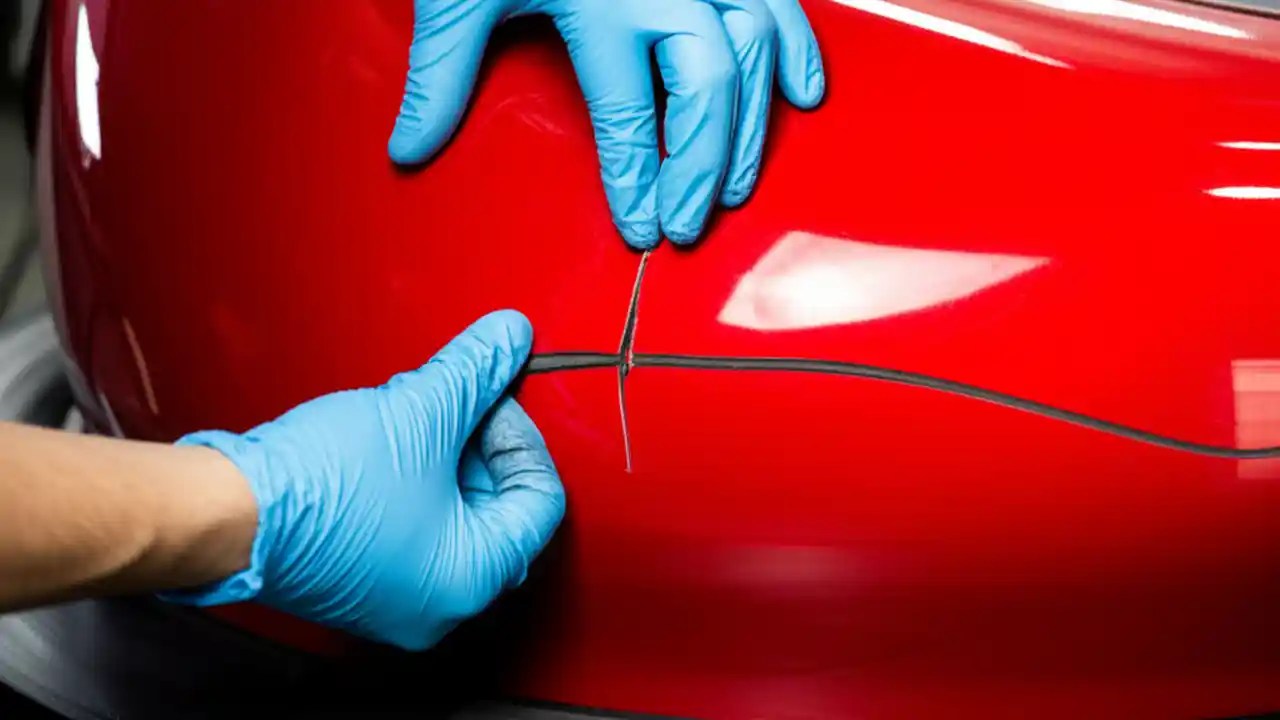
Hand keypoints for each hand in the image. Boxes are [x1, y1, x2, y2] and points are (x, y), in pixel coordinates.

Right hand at [166, 311, 564, 650]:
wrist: (223, 511)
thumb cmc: (314, 488)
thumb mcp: (417, 414)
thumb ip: (475, 373)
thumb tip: (507, 340)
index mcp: (472, 578)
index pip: (540, 500)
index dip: (522, 437)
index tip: (493, 400)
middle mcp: (440, 603)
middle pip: (500, 509)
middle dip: (483, 446)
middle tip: (457, 404)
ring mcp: (398, 596)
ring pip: (455, 515)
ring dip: (447, 459)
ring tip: (415, 419)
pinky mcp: (363, 579)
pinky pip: (415, 527)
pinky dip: (416, 482)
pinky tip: (390, 446)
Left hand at [387, 0, 825, 248]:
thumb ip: (441, 72)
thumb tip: (410, 149)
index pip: (628, 107)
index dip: (638, 174)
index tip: (643, 227)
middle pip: (706, 84)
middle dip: (703, 162)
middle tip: (689, 222)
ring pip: (754, 47)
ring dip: (752, 125)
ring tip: (739, 188)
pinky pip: (782, 0)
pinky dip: (797, 47)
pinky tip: (802, 97)